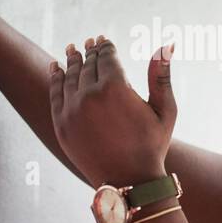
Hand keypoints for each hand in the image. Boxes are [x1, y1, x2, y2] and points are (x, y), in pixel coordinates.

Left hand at [49, 35, 176, 185]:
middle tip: (88, 43)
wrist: (130, 182)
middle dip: (89, 52)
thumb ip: (161, 75)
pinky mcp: (61, 125)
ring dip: (72, 61)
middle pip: (87, 65)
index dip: (104, 46)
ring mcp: (72, 110)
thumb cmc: (153, 145)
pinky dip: (55, 78)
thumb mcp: (164, 110)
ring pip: (70, 76)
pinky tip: (56, 67)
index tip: (102, 40)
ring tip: (72, 50)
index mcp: (116, 88)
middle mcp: (90, 96)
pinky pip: (55, 94)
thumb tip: (166, 44)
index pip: (106, 57)